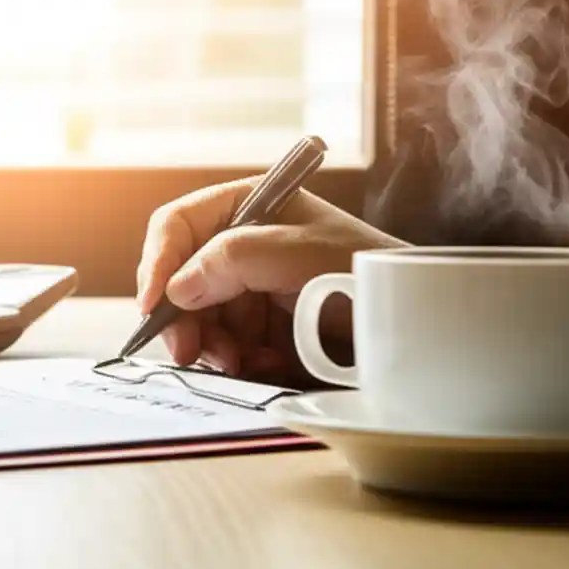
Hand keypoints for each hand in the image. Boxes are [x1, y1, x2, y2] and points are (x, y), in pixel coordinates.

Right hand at [136, 179, 406, 385]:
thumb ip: (233, 260)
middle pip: (178, 278)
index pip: (177, 226)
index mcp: (246, 205)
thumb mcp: (301, 256)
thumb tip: (175, 287)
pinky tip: (264, 362)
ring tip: (240, 362)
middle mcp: (240, 242)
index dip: (158, 263)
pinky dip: (236, 359)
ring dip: (211, 345)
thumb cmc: (367, 272)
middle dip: (184, 317)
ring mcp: (248, 285)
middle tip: (191, 353)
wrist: (413, 321)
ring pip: (196, 317)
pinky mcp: (258, 324)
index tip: (154, 305)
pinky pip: (223, 343)